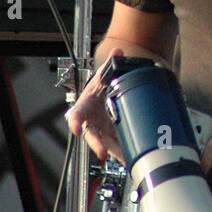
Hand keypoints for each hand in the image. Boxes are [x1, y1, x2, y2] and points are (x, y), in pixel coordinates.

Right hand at [65, 47, 124, 163]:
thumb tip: (118, 52)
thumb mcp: (104, 76)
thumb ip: (111, 65)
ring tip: (126, 159)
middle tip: (102, 151)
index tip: (77, 127)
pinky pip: (117, 147)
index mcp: (85, 106)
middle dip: (96, 144)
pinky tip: (135, 158)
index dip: (76, 121)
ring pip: (105, 145)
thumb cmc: (100, 89)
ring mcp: (100, 132)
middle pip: (90, 136)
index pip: (77, 114)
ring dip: (114, 153)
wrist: (104, 98)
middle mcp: (90, 122)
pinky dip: (125, 153)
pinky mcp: (111, 138)